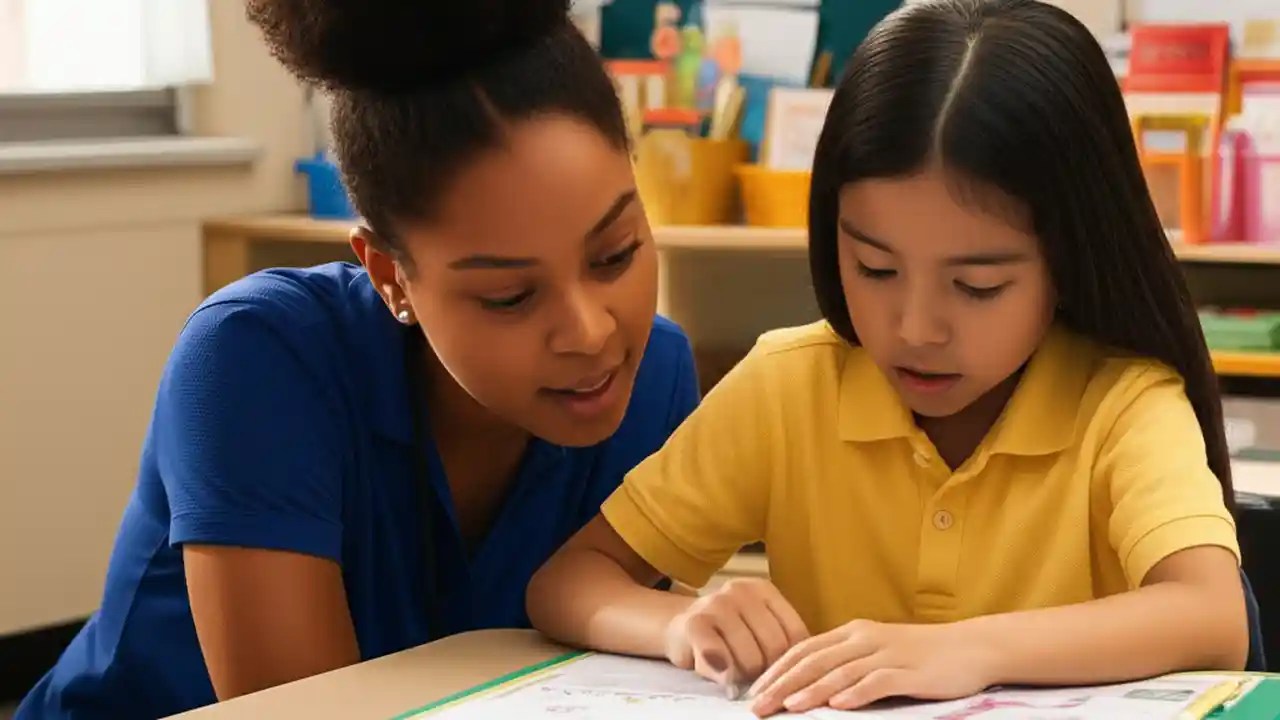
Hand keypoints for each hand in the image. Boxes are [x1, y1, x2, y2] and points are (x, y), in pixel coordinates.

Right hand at [664, 578, 809, 691]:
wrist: (679, 626)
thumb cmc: (726, 633)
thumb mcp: (757, 626)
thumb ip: (781, 638)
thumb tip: (804, 668)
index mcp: (763, 589)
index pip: (796, 633)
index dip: (791, 660)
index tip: (779, 670)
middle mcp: (741, 591)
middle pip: (775, 647)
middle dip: (767, 670)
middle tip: (754, 675)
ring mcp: (716, 604)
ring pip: (750, 658)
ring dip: (745, 676)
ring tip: (736, 672)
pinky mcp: (696, 624)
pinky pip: (720, 659)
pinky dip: (724, 675)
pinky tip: (722, 676)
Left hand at [747, 619, 994, 716]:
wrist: (971, 647)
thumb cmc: (920, 654)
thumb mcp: (876, 652)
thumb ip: (846, 663)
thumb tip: (808, 685)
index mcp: (852, 633)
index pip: (804, 650)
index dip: (777, 670)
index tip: (753, 691)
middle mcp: (865, 640)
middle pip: (815, 661)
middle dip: (783, 684)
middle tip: (758, 706)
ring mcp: (888, 654)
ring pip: (841, 672)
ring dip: (812, 690)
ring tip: (788, 707)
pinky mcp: (911, 671)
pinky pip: (879, 682)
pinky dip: (856, 693)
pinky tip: (838, 706)